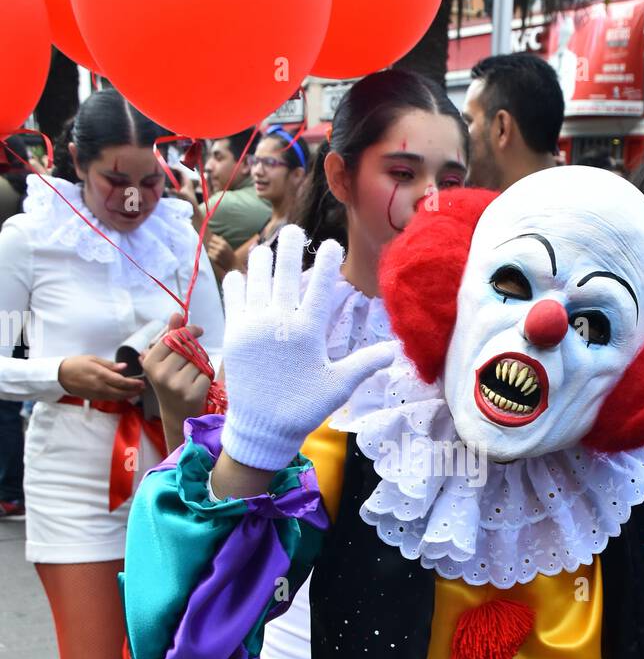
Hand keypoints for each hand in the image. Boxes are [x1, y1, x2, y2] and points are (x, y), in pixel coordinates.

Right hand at [58, 355, 145, 400]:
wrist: (60, 376)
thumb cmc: (76, 364)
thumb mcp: (93, 360)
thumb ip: (109, 365)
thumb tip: (123, 367)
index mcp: (100, 375)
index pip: (121, 382)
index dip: (133, 384)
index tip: (142, 382)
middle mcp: (100, 387)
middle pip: (121, 392)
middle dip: (134, 391)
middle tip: (143, 388)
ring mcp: (97, 394)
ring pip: (117, 397)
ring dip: (128, 395)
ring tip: (136, 392)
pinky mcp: (94, 398)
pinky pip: (110, 399)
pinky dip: (119, 397)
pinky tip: (124, 394)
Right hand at [140, 312, 210, 424]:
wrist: (176, 413)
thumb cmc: (170, 381)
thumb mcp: (165, 359)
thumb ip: (170, 335)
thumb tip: (176, 314)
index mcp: (150, 362)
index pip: (172, 337)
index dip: (187, 330)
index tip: (197, 330)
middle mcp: (160, 374)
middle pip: (186, 348)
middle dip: (194, 349)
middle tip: (193, 358)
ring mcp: (176, 385)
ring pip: (197, 361)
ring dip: (199, 365)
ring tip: (190, 377)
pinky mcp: (191, 393)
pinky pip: (205, 374)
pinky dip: (204, 377)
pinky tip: (195, 386)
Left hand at [205, 232, 236, 273]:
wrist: (233, 264)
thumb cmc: (230, 254)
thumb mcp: (227, 246)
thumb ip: (221, 240)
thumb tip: (213, 235)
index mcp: (224, 243)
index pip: (213, 238)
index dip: (214, 240)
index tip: (215, 243)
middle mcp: (220, 248)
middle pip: (210, 243)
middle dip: (212, 246)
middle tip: (216, 249)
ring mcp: (217, 253)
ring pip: (209, 249)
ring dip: (212, 251)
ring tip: (217, 253)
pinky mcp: (215, 259)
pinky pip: (209, 254)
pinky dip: (211, 255)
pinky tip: (216, 257)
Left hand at [220, 224, 395, 470]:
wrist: (260, 429)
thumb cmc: (302, 408)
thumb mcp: (338, 386)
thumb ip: (365, 363)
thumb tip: (395, 351)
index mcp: (307, 331)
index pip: (322, 287)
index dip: (328, 262)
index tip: (331, 243)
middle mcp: (279, 321)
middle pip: (285, 272)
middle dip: (290, 247)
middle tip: (293, 229)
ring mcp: (253, 325)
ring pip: (256, 279)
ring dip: (262, 260)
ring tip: (266, 247)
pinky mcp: (233, 333)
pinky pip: (233, 298)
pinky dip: (237, 283)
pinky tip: (241, 275)